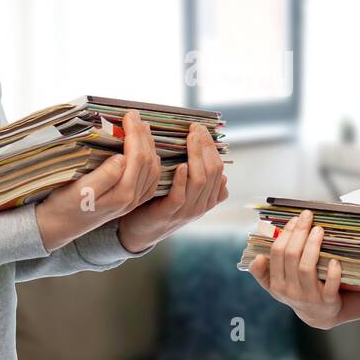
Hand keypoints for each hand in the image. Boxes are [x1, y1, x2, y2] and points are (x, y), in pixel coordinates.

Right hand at [34, 109, 160, 251]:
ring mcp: (133, 202)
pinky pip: (149, 181)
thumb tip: (123, 157)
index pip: (137, 157)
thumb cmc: (64, 206)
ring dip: (150, 146)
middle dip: (143, 135)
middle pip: (147, 161)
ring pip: (152, 170)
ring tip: (142, 128)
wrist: (58, 227)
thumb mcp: (80, 190)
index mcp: (123, 195)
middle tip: (134, 115)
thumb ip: (105, 175)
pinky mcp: (129, 202)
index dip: (135, 133)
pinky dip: (152, 162)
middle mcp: (132, 200)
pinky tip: (147, 152)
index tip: (128, 115)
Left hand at [115, 121, 228, 252]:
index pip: (218, 169)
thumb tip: (217, 165)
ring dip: (196, 156)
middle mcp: (202, 205)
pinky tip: (180, 166)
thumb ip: (198, 179)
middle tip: (196, 128)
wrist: (141, 231)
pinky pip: (180, 196)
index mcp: (209, 198)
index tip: (201, 128)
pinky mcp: (169, 214)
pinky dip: (182, 180)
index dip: (211, 147)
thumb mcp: (185, 192)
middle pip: (212, 172)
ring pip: (200, 181)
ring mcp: (187, 211)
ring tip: (190, 138)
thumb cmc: (161, 204)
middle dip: (205, 146)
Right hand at [246, 209, 343, 330]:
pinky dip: (332, 272)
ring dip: (313, 246)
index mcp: (276, 283)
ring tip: (319, 229)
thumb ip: (263, 272)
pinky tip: (335, 260)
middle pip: (291, 256)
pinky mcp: (327, 301)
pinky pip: (329, 285)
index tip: (294, 220)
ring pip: (307, 267)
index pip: (276, 253)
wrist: (319, 315)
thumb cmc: (296, 291)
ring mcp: (308, 297)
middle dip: (299, 233)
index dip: (285, 234)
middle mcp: (289, 290)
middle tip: (308, 216)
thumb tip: (257, 257)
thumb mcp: (276, 285)